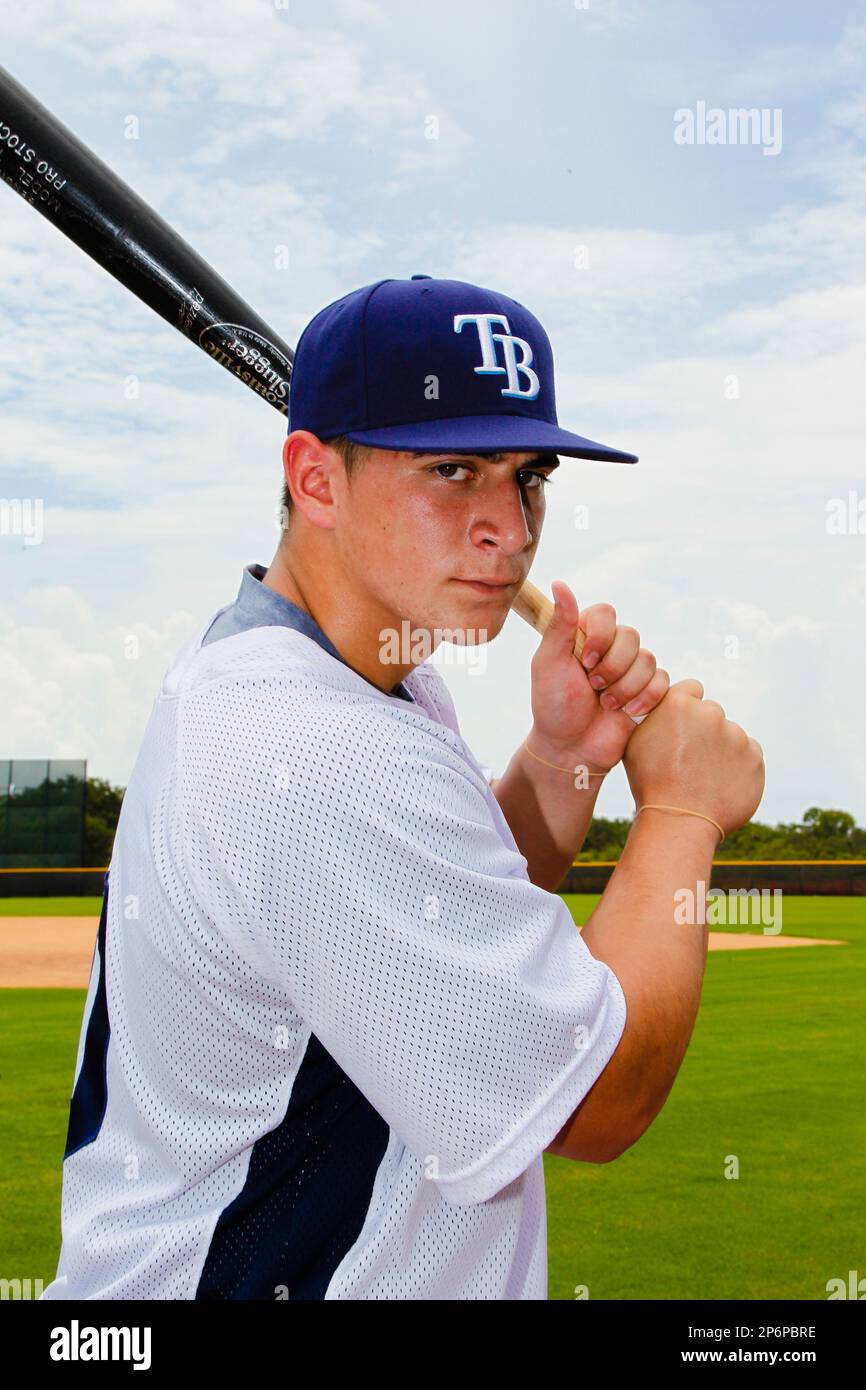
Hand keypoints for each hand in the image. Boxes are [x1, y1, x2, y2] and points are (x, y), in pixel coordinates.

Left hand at [528, 580, 669, 773]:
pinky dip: (645, 698)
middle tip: (593, 688)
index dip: (601, 636)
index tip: (584, 661)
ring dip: (624, 688)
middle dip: (611, 668)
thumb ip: (558, 624)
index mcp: (584, 635)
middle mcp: (610, 648)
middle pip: (631, 636)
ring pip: (648, 659)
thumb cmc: (554, 706)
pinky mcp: (648, 690)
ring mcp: (631, 669)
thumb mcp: (548, 664)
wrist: (572, 749)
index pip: (606, 613)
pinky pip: (662, 680)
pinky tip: (628, 712)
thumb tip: (559, 582)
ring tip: (606, 705)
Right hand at [623, 678, 765, 834]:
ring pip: (730, 736)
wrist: (678, 822)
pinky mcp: (755, 757)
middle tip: (689, 760)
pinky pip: (747, 756)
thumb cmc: (651, 784)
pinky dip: (737, 767)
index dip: (686, 708)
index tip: (681, 727)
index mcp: (679, 704)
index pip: (692, 689)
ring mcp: (736, 735)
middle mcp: (711, 713)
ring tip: (702, 778)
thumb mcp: (636, 742)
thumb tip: (663, 705)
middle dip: (703, 731)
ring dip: (720, 750)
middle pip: (711, 713)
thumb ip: (654, 715)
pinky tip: (718, 785)